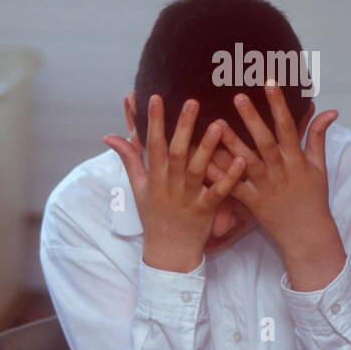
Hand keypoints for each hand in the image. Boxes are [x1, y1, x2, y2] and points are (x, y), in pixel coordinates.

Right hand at [104, 95, 244, 272]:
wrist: (167, 252)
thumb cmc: (153, 216)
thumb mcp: (137, 187)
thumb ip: (129, 159)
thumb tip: (110, 136)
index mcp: (154, 177)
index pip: (152, 144)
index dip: (152, 120)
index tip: (155, 97)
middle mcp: (169, 185)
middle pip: (176, 152)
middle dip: (183, 126)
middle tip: (192, 100)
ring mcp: (188, 197)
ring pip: (197, 169)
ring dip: (208, 147)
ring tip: (219, 123)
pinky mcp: (206, 210)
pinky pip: (218, 192)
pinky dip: (228, 178)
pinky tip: (241, 161)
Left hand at [214, 83, 346, 289]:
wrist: (307, 234)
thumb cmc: (313, 198)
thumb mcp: (319, 167)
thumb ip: (318, 137)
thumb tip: (329, 110)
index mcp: (297, 160)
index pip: (288, 126)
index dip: (279, 104)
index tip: (269, 83)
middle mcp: (281, 171)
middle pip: (265, 141)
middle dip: (252, 118)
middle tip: (238, 96)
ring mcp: (265, 187)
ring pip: (247, 162)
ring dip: (231, 143)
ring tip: (215, 123)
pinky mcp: (252, 203)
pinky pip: (233, 188)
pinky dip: (219, 176)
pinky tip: (203, 161)